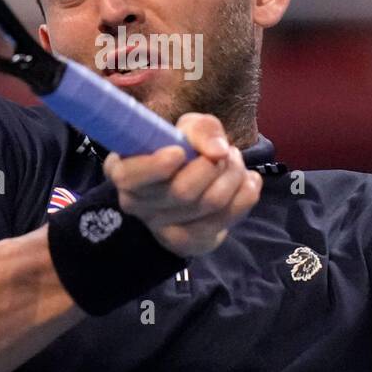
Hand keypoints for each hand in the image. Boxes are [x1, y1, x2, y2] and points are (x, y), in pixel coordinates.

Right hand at [102, 113, 262, 255]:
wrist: (192, 185)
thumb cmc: (181, 149)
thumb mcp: (186, 129)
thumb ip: (200, 129)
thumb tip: (218, 151)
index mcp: (124, 171)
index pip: (130, 177)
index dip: (156, 166)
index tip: (180, 152)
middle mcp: (136, 204)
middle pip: (182, 191)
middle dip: (214, 165)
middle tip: (225, 151)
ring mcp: (162, 229)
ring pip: (211, 203)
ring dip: (234, 174)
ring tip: (234, 161)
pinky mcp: (190, 242)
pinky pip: (230, 217)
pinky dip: (247, 193)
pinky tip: (245, 181)